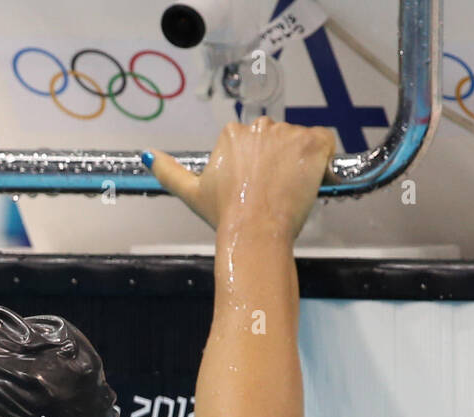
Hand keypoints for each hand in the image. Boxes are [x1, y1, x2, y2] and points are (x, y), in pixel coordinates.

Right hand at [144, 117, 335, 239]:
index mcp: (232, 134)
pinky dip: (324, 160)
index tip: (256, 189)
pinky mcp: (312, 143)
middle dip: (279, 162)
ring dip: (299, 163)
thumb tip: (146, 156)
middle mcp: (259, 126)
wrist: (254, 232)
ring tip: (290, 192)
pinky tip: (313, 180)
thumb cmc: (225, 216)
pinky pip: (326, 143)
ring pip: (300, 143)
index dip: (259, 167)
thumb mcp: (191, 193)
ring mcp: (287, 133)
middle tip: (274, 193)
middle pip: (277, 140)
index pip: (254, 143)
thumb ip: (168, 171)